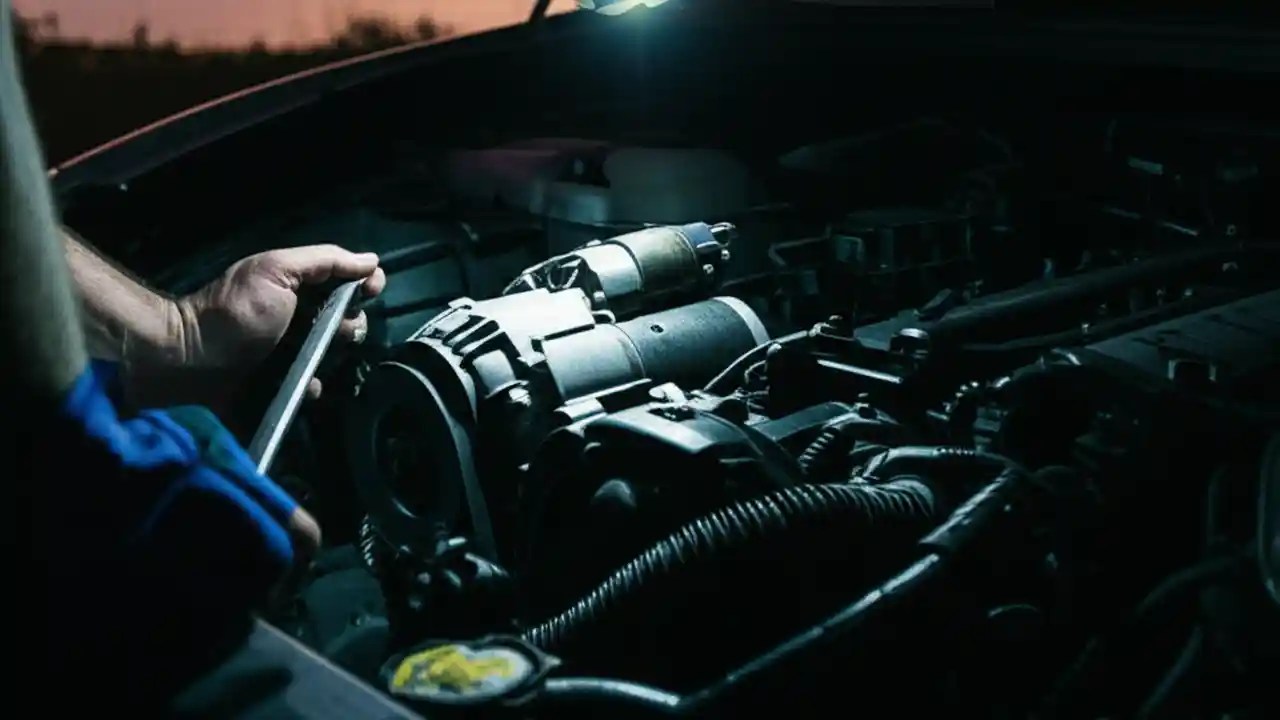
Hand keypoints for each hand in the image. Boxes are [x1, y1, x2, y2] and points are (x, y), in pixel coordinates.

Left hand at [171, 245, 386, 403]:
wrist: (190, 361)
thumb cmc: (234, 311)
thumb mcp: (276, 271)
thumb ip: (323, 261)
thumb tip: (371, 261)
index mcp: (298, 286)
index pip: (348, 281)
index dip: (366, 284)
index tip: (372, 292)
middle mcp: (299, 317)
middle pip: (349, 319)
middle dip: (351, 325)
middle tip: (335, 332)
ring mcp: (292, 352)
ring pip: (336, 355)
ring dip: (336, 357)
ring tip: (317, 360)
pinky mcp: (283, 384)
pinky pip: (314, 386)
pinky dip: (314, 387)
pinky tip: (308, 385)